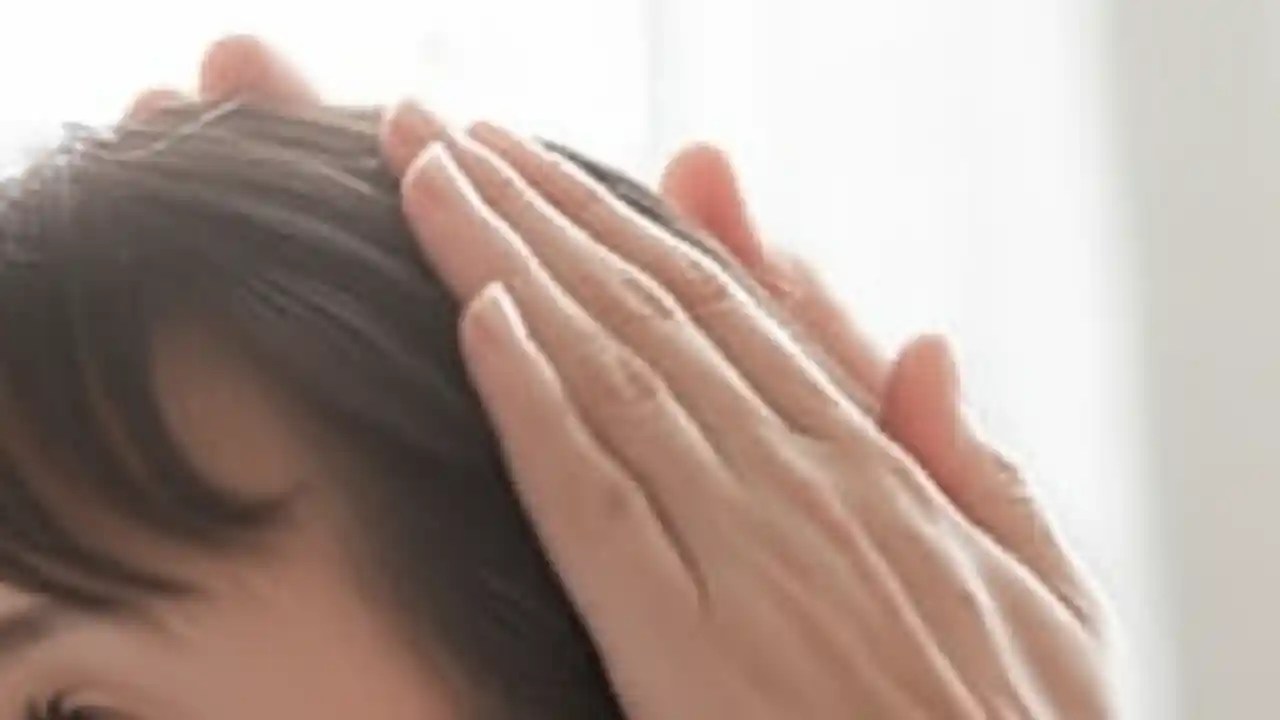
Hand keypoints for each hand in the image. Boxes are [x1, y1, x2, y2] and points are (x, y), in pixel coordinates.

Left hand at [376, 101, 1112, 717]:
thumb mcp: (1043, 595)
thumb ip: (979, 467)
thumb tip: (929, 344)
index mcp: (877, 469)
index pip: (740, 309)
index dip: (645, 220)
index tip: (562, 158)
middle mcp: (801, 484)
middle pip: (649, 310)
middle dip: (541, 207)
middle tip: (455, 128)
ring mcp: (742, 557)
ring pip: (607, 370)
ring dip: (510, 260)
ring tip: (433, 171)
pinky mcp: (682, 649)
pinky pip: (593, 499)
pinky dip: (532, 398)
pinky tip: (477, 312)